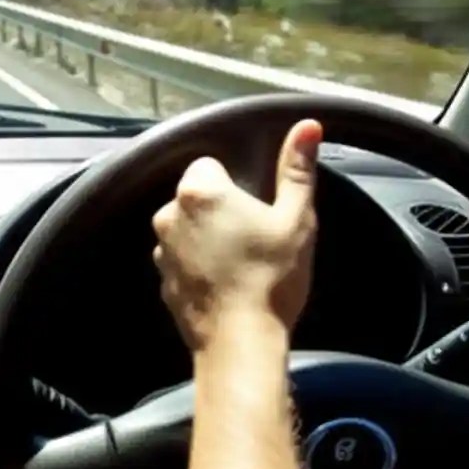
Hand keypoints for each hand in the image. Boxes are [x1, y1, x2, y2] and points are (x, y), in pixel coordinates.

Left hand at [151, 119, 322, 350]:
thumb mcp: (296, 220)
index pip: (210, 165)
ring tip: (241, 263)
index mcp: (200, 191)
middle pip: (197, 196)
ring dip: (207, 237)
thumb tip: (307, 126)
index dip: (236, 182)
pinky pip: (181, 258)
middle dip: (221, 209)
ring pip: (187, 228)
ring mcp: (161, 249)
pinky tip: (225, 282)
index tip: (257, 207)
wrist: (240, 342)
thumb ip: (297, 170)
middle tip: (254, 235)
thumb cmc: (271, 278)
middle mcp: (169, 214)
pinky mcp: (162, 280)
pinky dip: (198, 264)